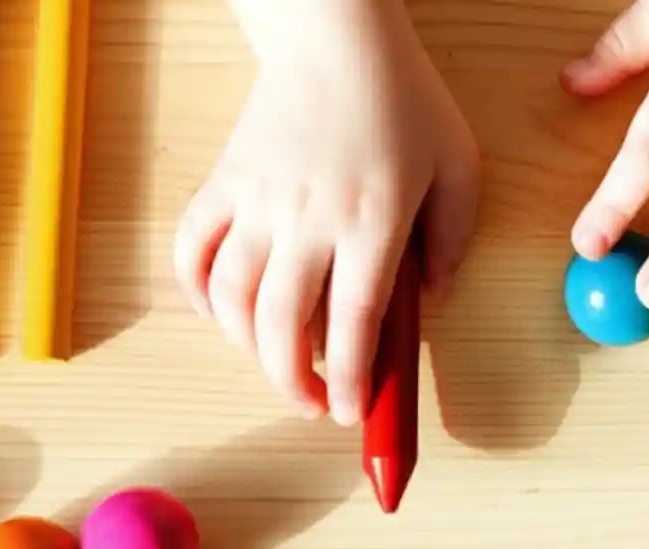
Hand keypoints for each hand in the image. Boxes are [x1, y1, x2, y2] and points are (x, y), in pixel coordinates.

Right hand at [174, 1, 479, 424]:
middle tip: (309, 403)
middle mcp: (308, 220)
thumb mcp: (458, 166)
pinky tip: (216, 313)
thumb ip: (451, 240)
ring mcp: (258, 202)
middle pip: (281, 326)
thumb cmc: (403, 100)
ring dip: (245, 348)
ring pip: (231, 297)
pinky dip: (195, 291)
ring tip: (271, 365)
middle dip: (290, 382)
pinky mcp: (225, 183)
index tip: (346, 411)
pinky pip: (191, 248)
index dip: (346, 382)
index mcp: (371, 223)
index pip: (350, 326)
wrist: (335, 36)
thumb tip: (428, 300)